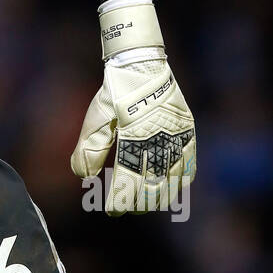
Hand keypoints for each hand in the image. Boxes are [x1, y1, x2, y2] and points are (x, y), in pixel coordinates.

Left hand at [71, 0, 195, 214]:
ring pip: (173, 178)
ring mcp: (177, 135)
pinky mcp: (187, 130)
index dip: (122, 199)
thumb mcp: (97, 117)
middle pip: (153, 184)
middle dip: (140, 201)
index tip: (113, 210)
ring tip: (148, 204)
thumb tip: (83, 176)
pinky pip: (189, 162)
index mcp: (135, 137)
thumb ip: (89, 148)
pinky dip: (181, 179)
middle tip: (129, 208)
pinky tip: (173, 187)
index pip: (129, 180)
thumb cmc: (115, 91)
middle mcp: (159, 139)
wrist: (141, 63)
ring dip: (160, 194)